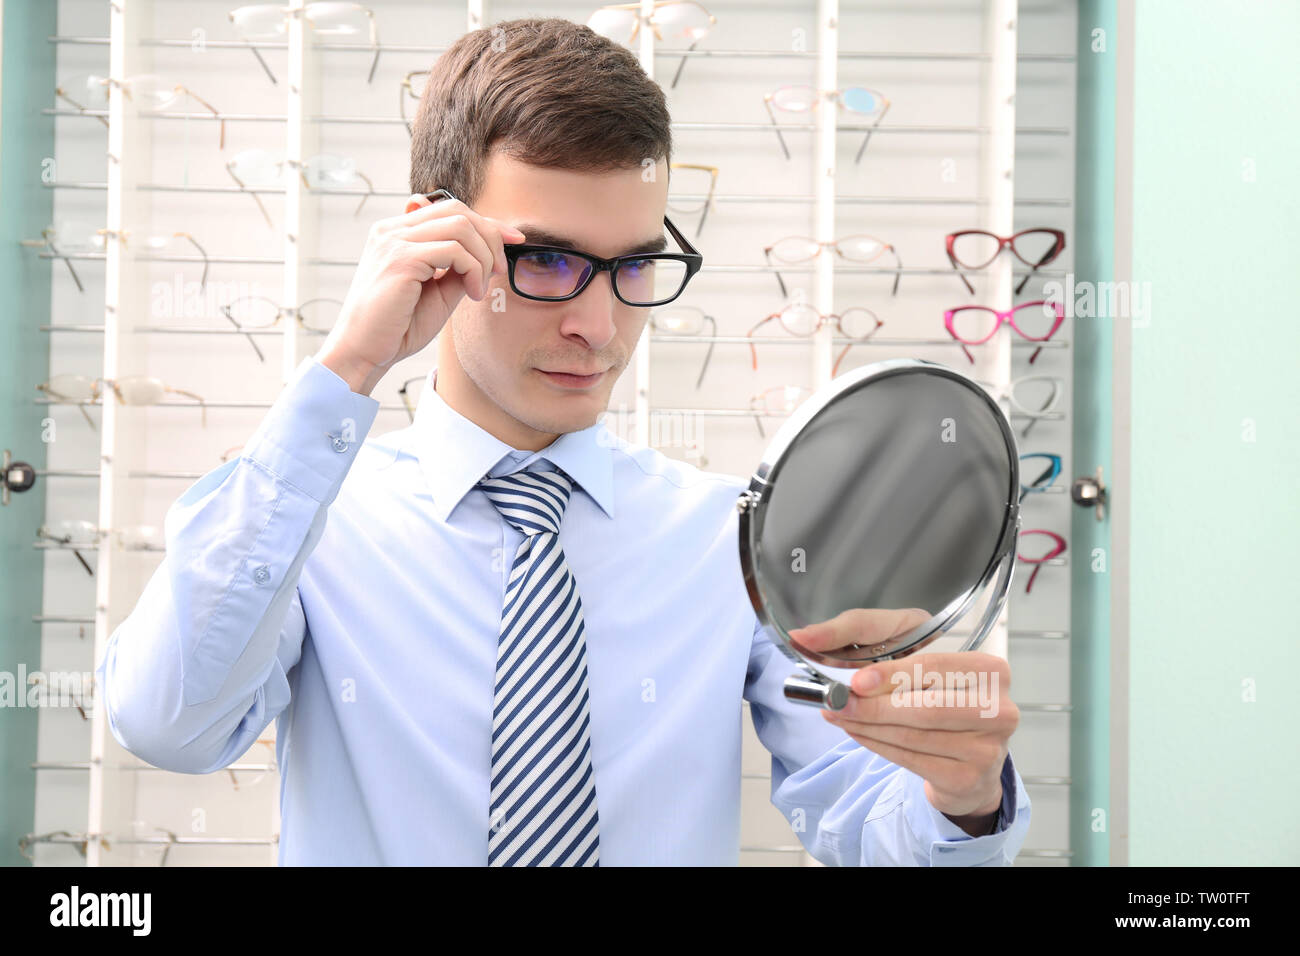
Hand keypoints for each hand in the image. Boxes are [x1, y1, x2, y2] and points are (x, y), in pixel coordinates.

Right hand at [316, 193, 526, 393]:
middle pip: (459, 211)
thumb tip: (488, 253)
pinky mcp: (400, 259)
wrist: (365, 352)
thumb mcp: (439, 291)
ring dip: (483, 258)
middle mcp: (392, 230)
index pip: (450, 210)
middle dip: (490, 237)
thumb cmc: (398, 326)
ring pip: (461, 227)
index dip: (488, 223)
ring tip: (480, 288)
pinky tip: (472, 294)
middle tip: (499, 271)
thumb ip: (458, 267)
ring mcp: (394, 241)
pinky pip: (454, 251)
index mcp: (397, 233)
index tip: (514, 240)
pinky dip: (474, 271)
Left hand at [790, 614, 1016, 820]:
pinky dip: (878, 746)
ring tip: (839, 717)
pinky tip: (858, 734)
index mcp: (991, 670)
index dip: (893, 674)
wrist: (968, 754)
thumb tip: (807, 635)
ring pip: (914, 736)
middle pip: (926, 707)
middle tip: (837, 704)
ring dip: (868, 727)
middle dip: (873, 706)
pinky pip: (912, 760)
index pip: (936, 668)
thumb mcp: (909, 649)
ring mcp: (988, 748)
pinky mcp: (969, 778)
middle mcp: (998, 709)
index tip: (857, 680)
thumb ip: (861, 630)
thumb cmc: (938, 693)